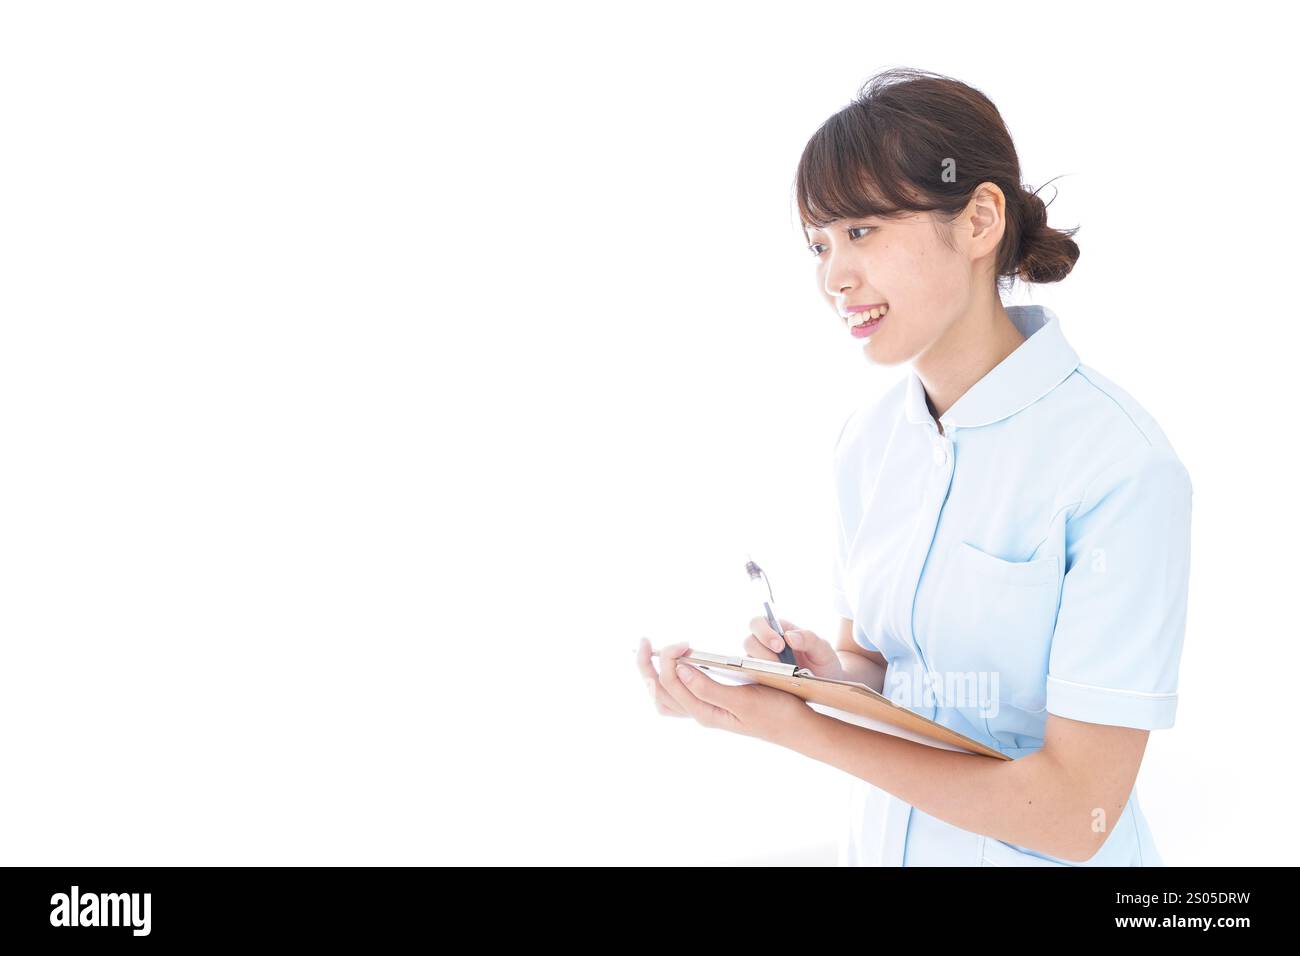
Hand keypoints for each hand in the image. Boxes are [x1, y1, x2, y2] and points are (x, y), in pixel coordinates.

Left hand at [635, 636, 816, 745]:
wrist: (797, 728)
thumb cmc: (776, 712)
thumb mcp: (744, 700)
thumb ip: (709, 688)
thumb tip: (678, 670)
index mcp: (705, 711)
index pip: (672, 682)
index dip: (670, 658)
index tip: (685, 642)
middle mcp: (701, 713)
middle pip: (659, 691)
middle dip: (646, 666)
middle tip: (644, 641)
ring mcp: (707, 712)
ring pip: (665, 698)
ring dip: (653, 676)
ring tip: (650, 655)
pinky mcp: (714, 708)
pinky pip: (679, 700)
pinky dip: (669, 685)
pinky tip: (675, 670)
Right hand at [745, 617, 845, 681]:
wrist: (826, 685)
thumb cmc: (823, 662)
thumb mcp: (823, 650)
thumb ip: (810, 639)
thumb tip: (790, 636)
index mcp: (778, 630)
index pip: (759, 622)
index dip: (764, 632)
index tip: (779, 646)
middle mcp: (765, 644)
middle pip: (749, 641)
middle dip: (762, 652)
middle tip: (779, 664)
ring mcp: (760, 662)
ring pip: (747, 661)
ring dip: (761, 668)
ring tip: (781, 677)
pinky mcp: (759, 679)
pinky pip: (750, 678)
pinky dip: (758, 680)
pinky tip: (774, 685)